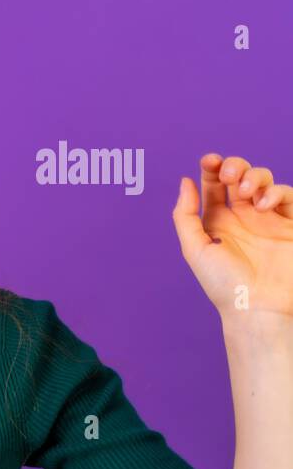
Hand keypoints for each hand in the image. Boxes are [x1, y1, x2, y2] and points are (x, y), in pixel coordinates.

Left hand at [174, 154, 292, 320]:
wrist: (257, 307)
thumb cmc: (223, 284)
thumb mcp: (195, 249)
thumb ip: (185, 215)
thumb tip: (185, 181)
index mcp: (218, 221)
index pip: (215, 186)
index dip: (212, 169)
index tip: (209, 161)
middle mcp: (243, 217)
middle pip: (240, 177)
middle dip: (235, 166)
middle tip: (229, 174)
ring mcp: (268, 220)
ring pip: (265, 182)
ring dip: (255, 177)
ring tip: (246, 193)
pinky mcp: (290, 226)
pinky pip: (287, 197)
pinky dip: (276, 193)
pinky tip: (263, 205)